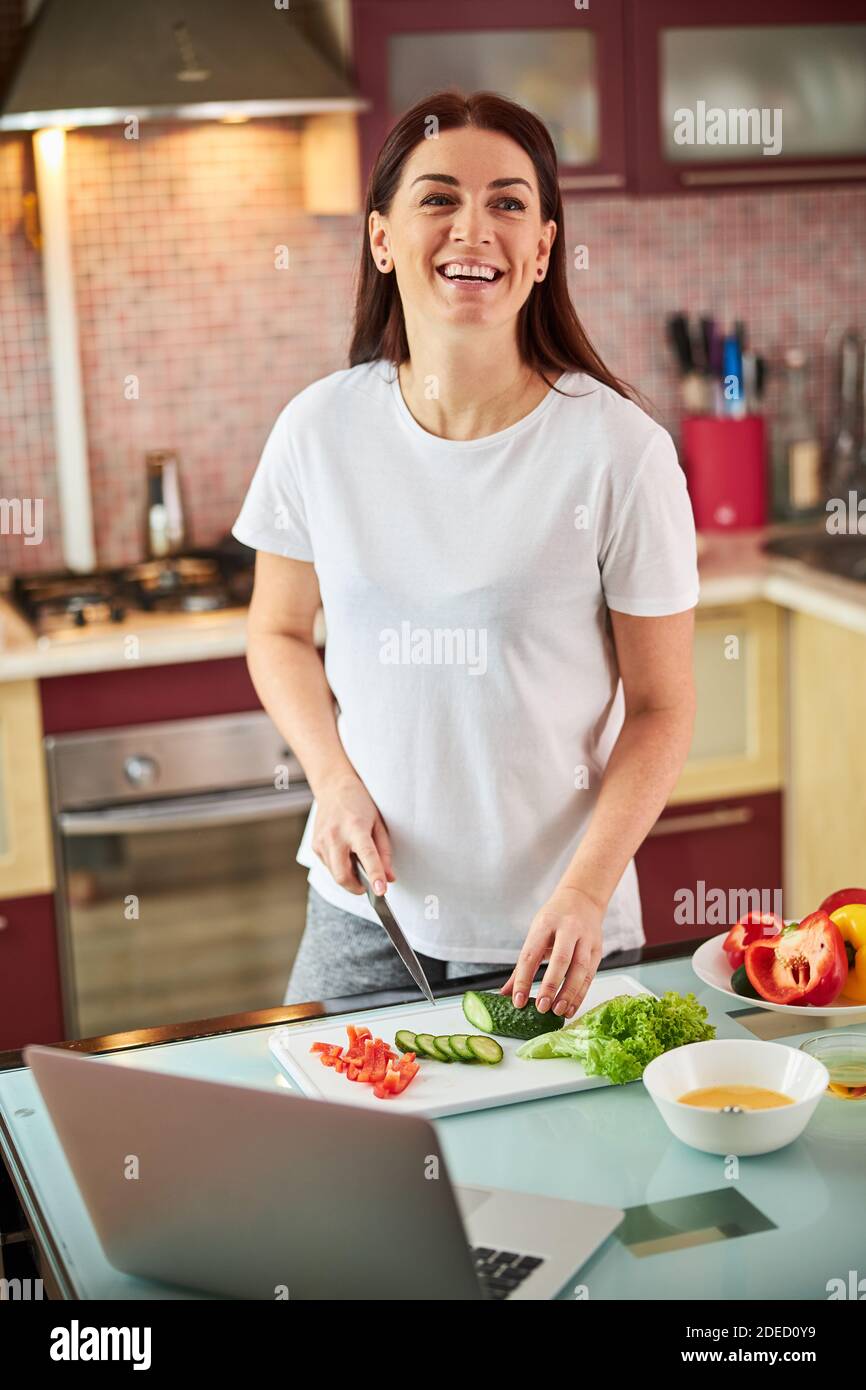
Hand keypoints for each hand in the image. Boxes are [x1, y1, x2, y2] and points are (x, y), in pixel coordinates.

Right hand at [311, 771, 395, 895]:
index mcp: (355, 827)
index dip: (374, 875)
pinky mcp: (315, 845)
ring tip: (356, 861)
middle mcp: (335, 835)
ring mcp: (322, 841)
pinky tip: (345, 854)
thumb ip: (384, 852)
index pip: (366, 856)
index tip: (381, 891)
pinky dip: (339, 867)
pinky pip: (329, 866)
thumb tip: (389, 878)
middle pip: (342, 875)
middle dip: (356, 888)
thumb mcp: (379, 824)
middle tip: (368, 887)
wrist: (334, 787)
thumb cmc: (360, 804)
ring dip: (348, 877)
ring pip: (334, 874)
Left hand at [500, 886, 603, 1019]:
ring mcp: (585, 939)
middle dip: (550, 985)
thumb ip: (522, 965)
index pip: (531, 954)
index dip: (524, 979)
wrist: (583, 898)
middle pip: (560, 960)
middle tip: (541, 1007)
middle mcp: (568, 929)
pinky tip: (571, 1008)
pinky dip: (580, 994)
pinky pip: (590, 975)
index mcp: (545, 924)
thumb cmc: (554, 918)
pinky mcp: (598, 949)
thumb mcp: (535, 933)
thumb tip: (506, 993)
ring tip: (558, 1011)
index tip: (518, 1000)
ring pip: (580, 968)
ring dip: (569, 993)